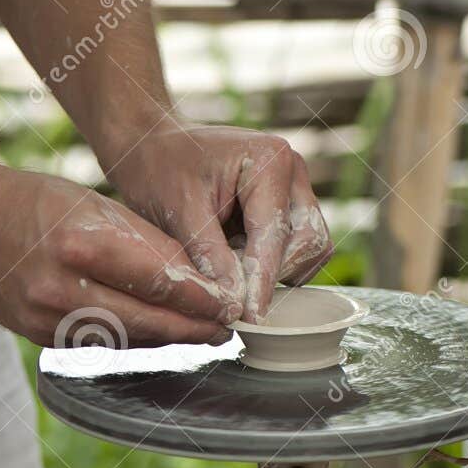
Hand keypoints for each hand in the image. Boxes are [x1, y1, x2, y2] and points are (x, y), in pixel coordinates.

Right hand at [0, 165, 238, 347]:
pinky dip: (132, 338)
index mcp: (82, 244)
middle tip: (225, 328)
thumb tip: (199, 277)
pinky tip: (156, 333)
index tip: (231, 304)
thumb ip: (146, 242)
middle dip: (193, 327)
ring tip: (200, 333)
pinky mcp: (39, 336)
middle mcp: (62, 286)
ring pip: (126, 338)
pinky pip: (99, 343)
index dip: (201, 298)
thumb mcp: (97, 205)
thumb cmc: (38, 203)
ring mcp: (47, 318)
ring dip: (167, 337)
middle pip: (147, 319)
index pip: (159, 280)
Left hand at [107, 121, 332, 322]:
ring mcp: (296, 187)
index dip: (263, 281)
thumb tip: (235, 303)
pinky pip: (299, 247)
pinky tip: (236, 260)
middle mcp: (293, 171)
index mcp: (270, 160)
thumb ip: (210, 257)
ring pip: (311, 248)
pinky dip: (273, 264)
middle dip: (275, 273)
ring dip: (277, 270)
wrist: (156, 150)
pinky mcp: (291, 205)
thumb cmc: (162, 171)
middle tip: (233, 291)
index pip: (275, 234)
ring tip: (229, 267)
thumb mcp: (179, 214)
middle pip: (310, 242)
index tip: (251, 317)